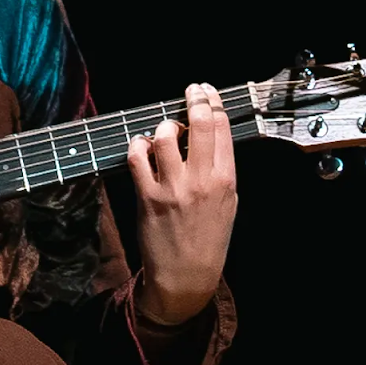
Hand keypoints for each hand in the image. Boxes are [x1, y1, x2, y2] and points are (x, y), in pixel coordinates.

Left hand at [127, 83, 237, 325]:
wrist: (187, 274)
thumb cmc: (208, 237)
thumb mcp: (228, 202)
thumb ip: (220, 169)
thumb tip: (210, 136)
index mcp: (226, 179)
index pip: (222, 129)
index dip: (213, 103)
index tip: (206, 91)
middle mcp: (202, 180)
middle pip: (200, 124)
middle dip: (194, 99)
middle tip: (189, 90)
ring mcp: (174, 187)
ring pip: (165, 136)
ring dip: (163, 126)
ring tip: (164, 130)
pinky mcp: (148, 196)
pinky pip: (137, 157)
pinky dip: (137, 145)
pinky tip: (141, 146)